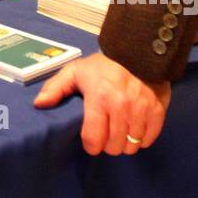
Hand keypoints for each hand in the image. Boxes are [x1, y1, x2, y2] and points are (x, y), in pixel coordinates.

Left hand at [34, 52, 171, 155]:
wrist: (138, 51)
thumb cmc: (103, 65)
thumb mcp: (75, 71)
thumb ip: (56, 87)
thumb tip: (39, 104)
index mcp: (99, 97)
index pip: (94, 140)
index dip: (90, 145)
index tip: (91, 141)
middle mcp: (122, 106)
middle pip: (113, 147)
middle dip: (107, 144)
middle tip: (106, 133)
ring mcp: (142, 110)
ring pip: (131, 146)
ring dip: (124, 143)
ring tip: (120, 131)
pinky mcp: (158, 111)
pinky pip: (148, 139)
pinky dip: (141, 138)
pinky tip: (134, 128)